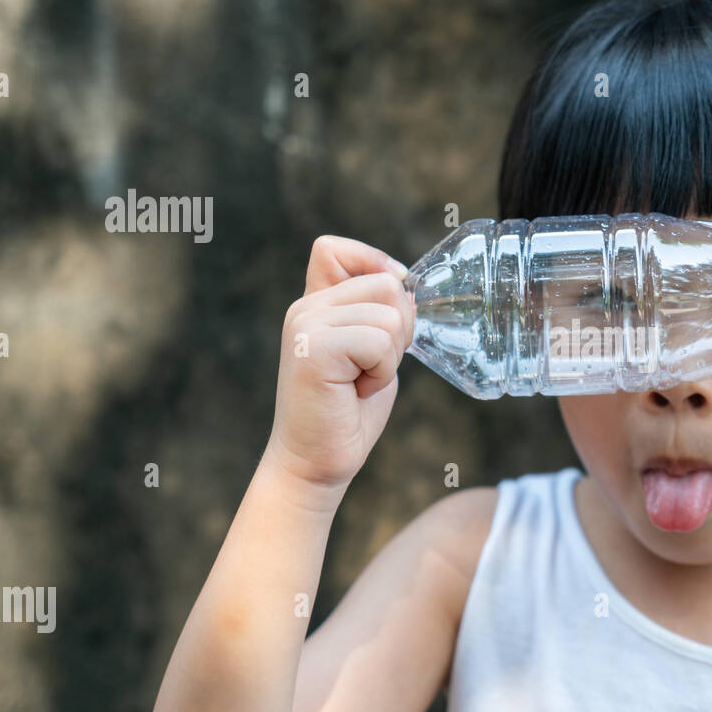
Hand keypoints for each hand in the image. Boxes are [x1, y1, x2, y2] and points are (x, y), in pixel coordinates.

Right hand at [264, 235, 414, 490]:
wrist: (316, 464)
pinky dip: (381, 373)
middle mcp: (305, 308)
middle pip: (386, 284)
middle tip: (371, 367)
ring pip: (389, 316)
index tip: (385, 311)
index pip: (332, 248)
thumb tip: (407, 283)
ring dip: (389, 359)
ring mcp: (306, 327)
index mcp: (314, 303)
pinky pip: (379, 342)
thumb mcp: (369, 351)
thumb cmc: (349, 412)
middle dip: (399, 329)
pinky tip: (355, 391)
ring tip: (359, 382)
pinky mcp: (314, 350)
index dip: (373, 266)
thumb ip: (378, 313)